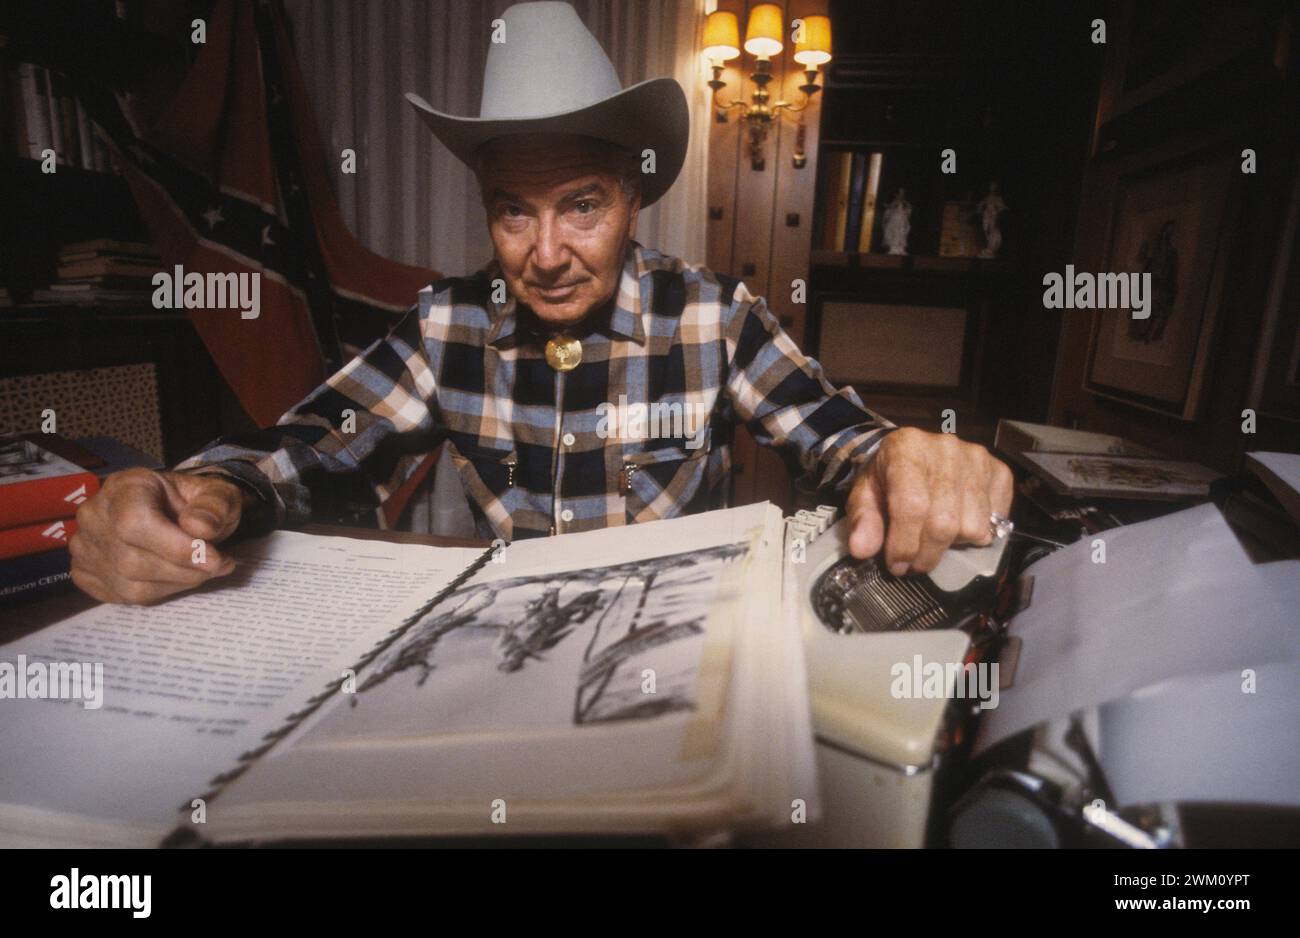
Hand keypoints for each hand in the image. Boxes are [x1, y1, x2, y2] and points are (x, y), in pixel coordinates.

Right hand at [69, 469, 247, 604]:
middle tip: (218, 566)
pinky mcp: (84, 572)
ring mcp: (84, 546)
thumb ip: (215, 505)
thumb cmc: (194, 502)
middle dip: (185, 571)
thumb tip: (201, 528)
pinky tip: (178, 577)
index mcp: (124, 487)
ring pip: (129, 586)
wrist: (171, 509)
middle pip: (133, 561)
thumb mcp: (217, 493)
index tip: (215, 559)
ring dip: (176, 584)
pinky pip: (122, 597)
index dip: (177, 548)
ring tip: (204, 570)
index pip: (136, 524)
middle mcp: (94, 516)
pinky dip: (159, 593)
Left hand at [846, 427, 1013, 573]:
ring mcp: (977, 459)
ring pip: (972, 527)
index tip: (896, 565)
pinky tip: (958, 525)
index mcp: (906, 448)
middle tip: (912, 564)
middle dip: (926, 554)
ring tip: (934, 539)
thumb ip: (863, 520)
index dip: (904, 544)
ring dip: (952, 545)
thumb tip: (862, 549)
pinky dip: (978, 533)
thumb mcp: (865, 495)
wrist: (914, 454)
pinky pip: (997, 519)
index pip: (911, 505)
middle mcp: (946, 448)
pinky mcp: (999, 471)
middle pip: (944, 522)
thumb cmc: (888, 478)